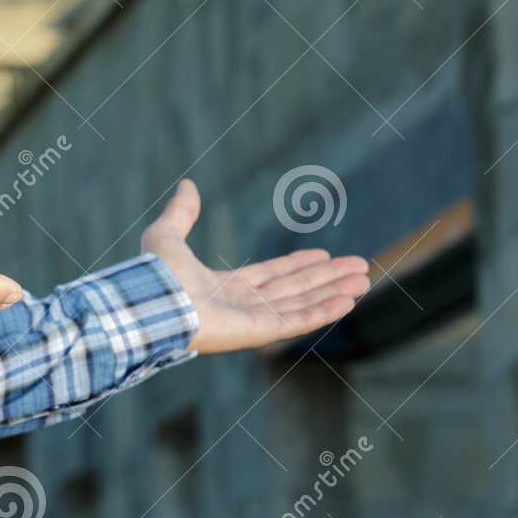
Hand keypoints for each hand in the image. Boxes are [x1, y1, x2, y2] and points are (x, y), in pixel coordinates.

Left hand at [142, 179, 370, 354]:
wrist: (153, 301)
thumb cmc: (155, 274)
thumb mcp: (167, 234)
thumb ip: (182, 212)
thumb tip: (187, 184)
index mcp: (224, 286)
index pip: (271, 275)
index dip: (299, 266)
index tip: (325, 256)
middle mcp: (242, 305)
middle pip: (296, 289)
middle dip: (328, 279)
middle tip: (360, 269)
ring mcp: (253, 321)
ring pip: (303, 303)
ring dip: (334, 292)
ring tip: (364, 282)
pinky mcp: (258, 333)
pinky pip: (297, 320)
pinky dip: (323, 311)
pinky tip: (347, 301)